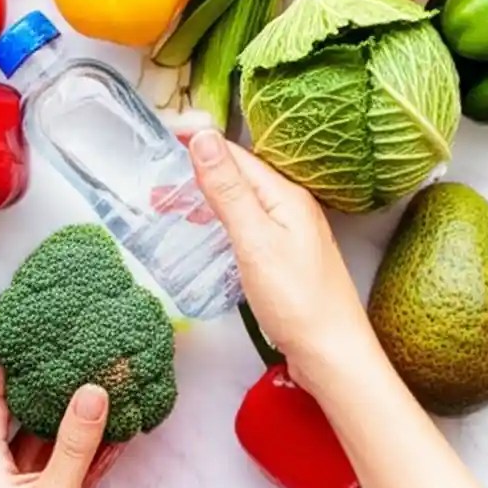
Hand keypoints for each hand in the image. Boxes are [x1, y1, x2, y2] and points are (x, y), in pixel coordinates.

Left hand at [0, 367, 107, 487]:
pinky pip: (67, 469)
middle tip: (65, 366)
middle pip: (23, 423)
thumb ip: (73, 446)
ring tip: (97, 398)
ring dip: (75, 427)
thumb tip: (90, 397)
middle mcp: (1, 477)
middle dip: (47, 396)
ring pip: (49, 447)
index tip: (19, 349)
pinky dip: (88, 455)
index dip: (2, 375)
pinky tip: (111, 441)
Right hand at [188, 130, 366, 383]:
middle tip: (156, 176)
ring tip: (169, 203)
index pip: (236, 155)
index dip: (200, 142)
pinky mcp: (284, 259)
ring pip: (242, 201)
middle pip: (239, 176)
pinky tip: (205, 235)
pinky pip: (247, 225)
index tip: (164, 132)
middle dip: (198, 169)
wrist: (331, 355)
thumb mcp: (255, 239)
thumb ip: (228, 189)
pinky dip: (219, 221)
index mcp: (285, 195)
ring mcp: (290, 234)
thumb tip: (204, 137)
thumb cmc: (298, 301)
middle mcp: (290, 208)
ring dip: (206, 196)